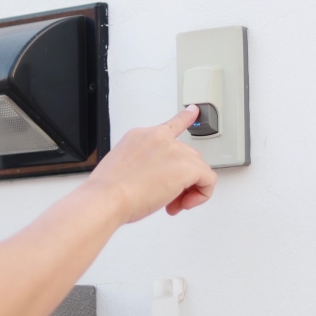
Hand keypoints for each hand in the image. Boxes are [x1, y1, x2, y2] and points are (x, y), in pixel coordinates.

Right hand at [84, 105, 216, 222]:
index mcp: (140, 136)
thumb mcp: (123, 168)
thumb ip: (143, 166)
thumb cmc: (108, 191)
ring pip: (198, 168)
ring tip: (172, 204)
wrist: (107, 197)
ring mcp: (174, 150)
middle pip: (186, 156)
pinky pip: (208, 180)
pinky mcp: (187, 166)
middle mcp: (159, 138)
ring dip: (188, 189)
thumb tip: (156, 182)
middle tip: (167, 200)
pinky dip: (202, 194)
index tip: (193, 111)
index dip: (185, 118)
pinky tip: (186, 203)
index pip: (169, 126)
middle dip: (180, 179)